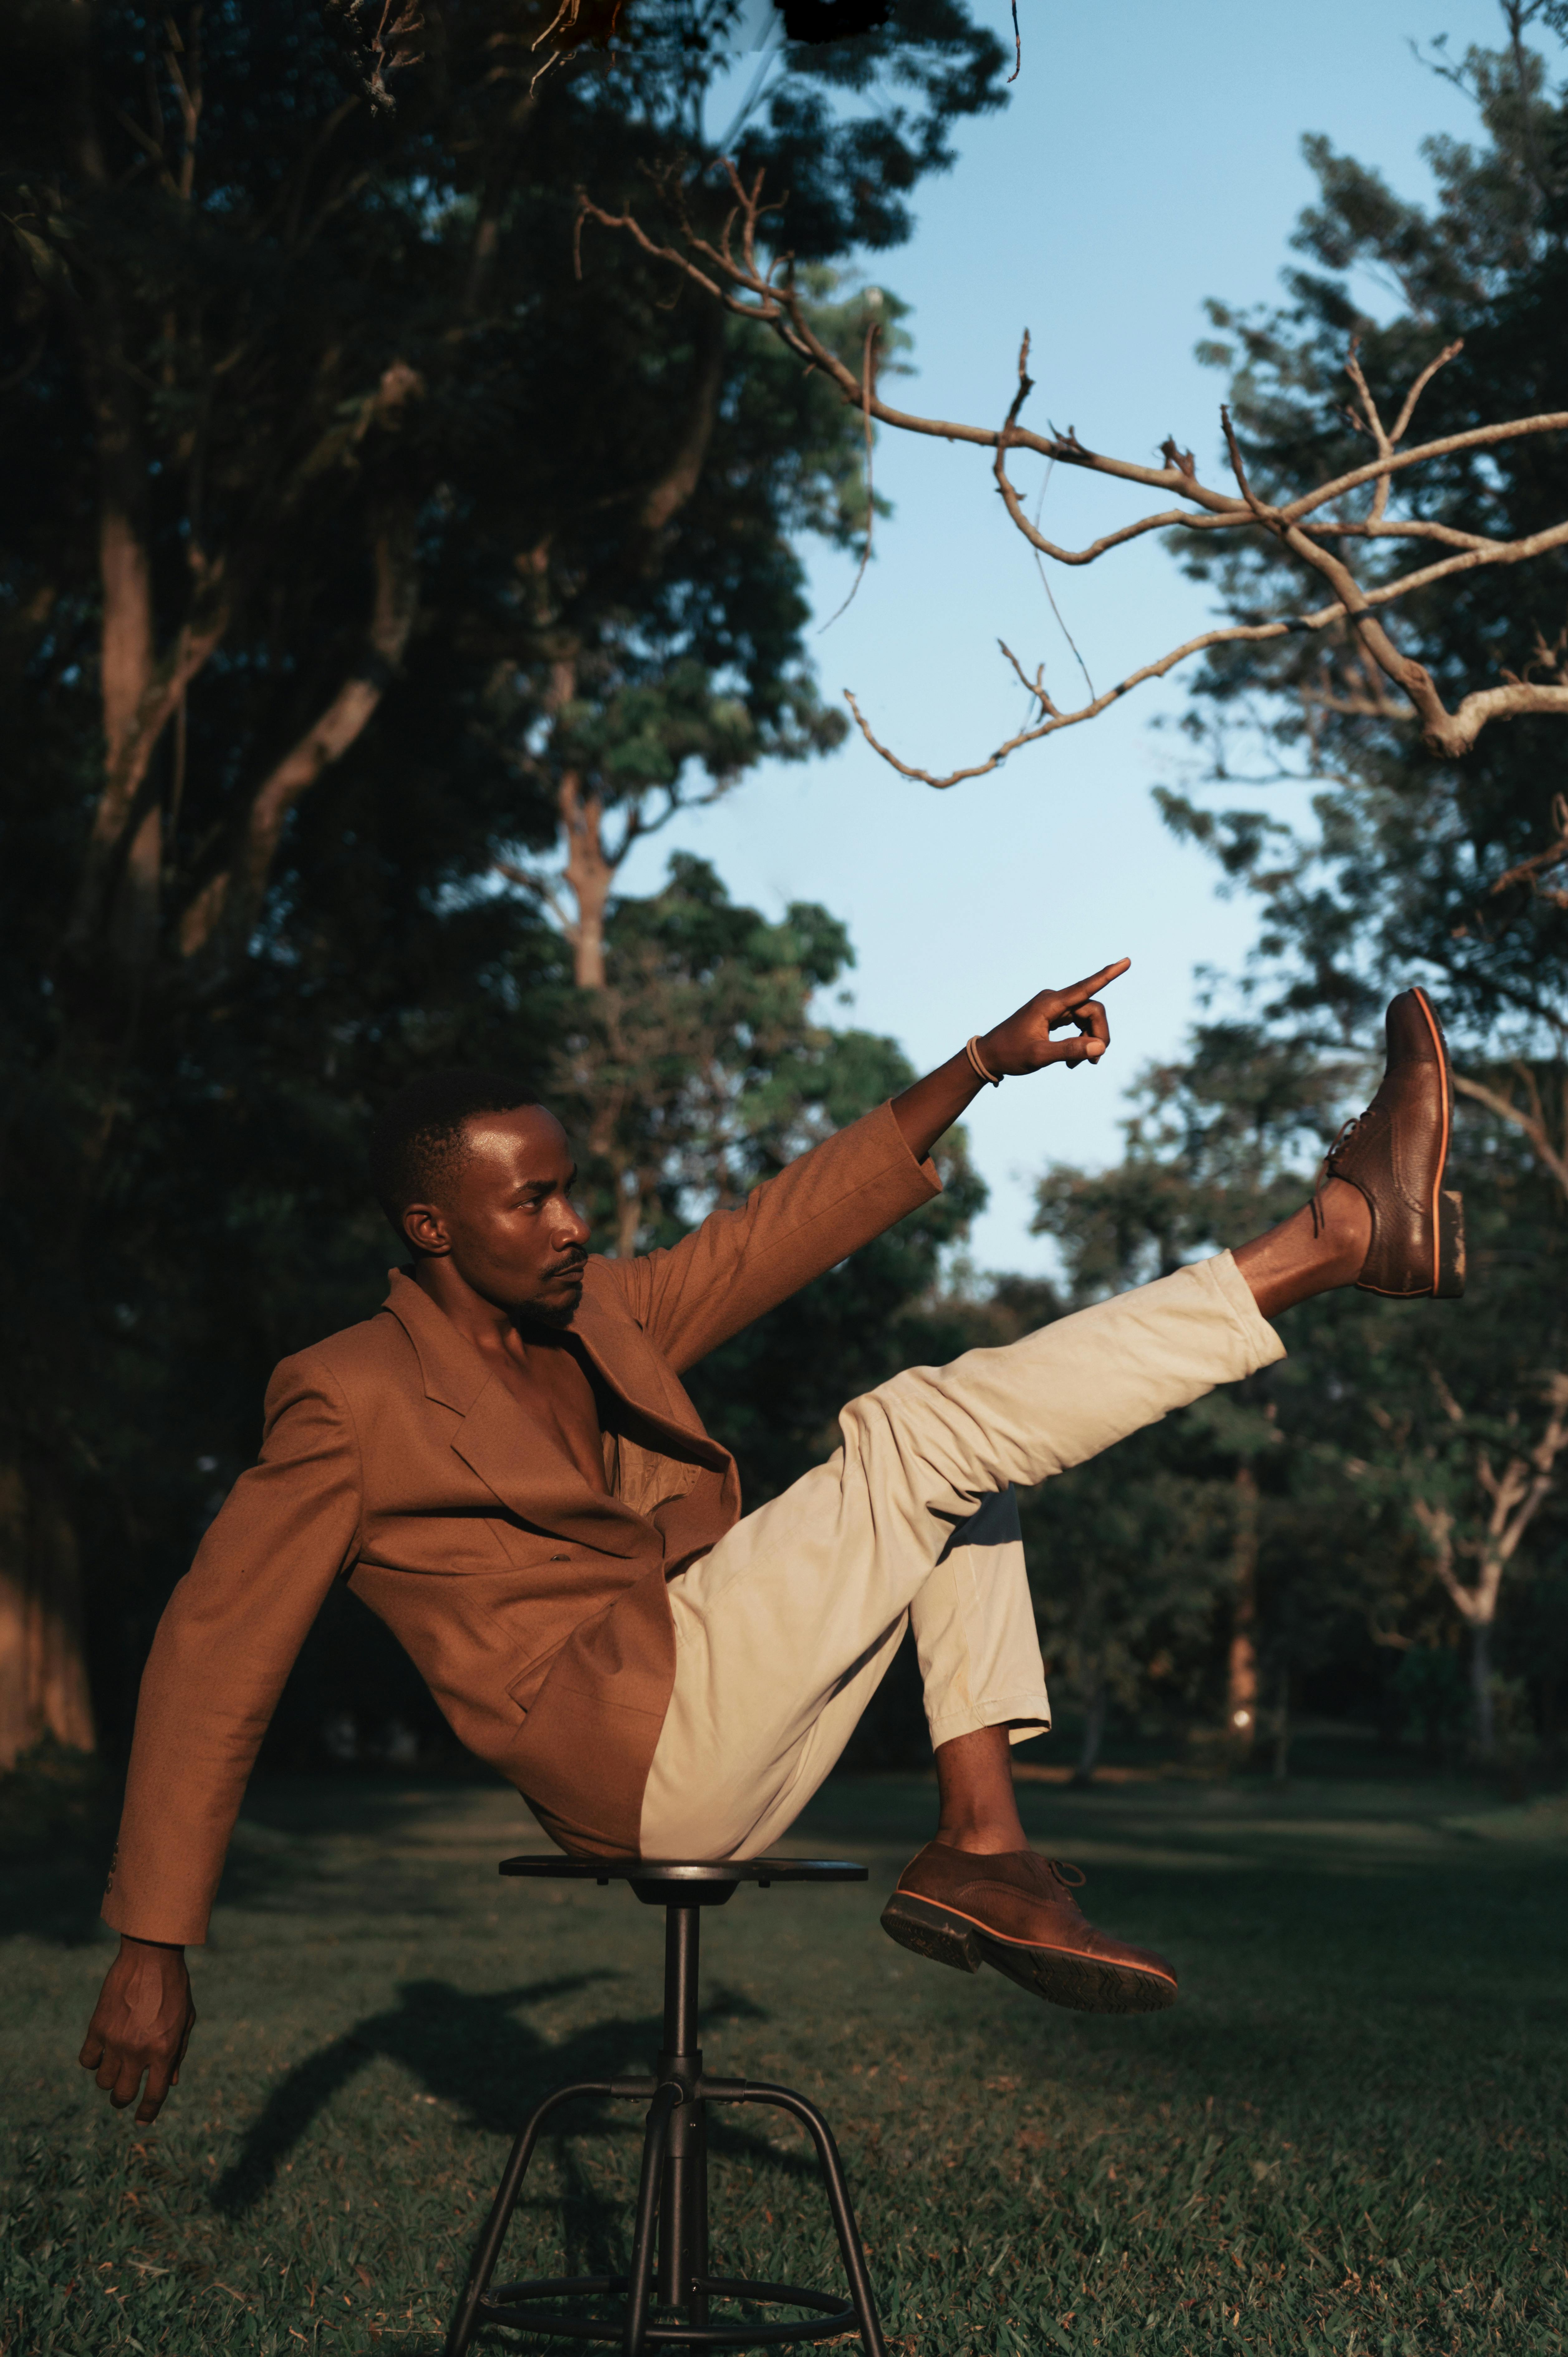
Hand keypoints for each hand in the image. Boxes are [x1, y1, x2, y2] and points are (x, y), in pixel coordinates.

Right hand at [78, 1936, 195, 2123]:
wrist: (151, 1956)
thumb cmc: (174, 1987)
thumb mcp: (186, 2021)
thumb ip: (178, 2054)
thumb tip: (170, 2083)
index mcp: (164, 2051)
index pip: (154, 2097)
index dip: (147, 2113)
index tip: (142, 2119)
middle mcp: (138, 2052)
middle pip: (122, 2096)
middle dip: (123, 2099)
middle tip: (125, 2091)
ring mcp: (116, 2041)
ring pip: (103, 2082)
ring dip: (109, 2078)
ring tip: (117, 2062)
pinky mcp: (97, 2028)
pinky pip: (87, 2060)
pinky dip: (93, 2059)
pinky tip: (102, 2048)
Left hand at [976, 958, 1129, 1076]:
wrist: (989, 1056)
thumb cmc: (1010, 1054)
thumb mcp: (1039, 1056)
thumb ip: (1069, 1050)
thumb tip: (1100, 1047)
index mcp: (1049, 1004)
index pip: (1086, 987)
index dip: (1108, 975)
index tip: (1126, 961)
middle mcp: (1054, 1000)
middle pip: (1092, 1010)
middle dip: (1099, 1034)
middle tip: (1094, 1062)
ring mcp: (1054, 1007)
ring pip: (1087, 1018)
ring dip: (1090, 1040)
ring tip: (1081, 1065)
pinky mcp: (1053, 1016)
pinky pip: (1078, 1023)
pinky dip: (1081, 1040)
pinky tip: (1075, 1060)